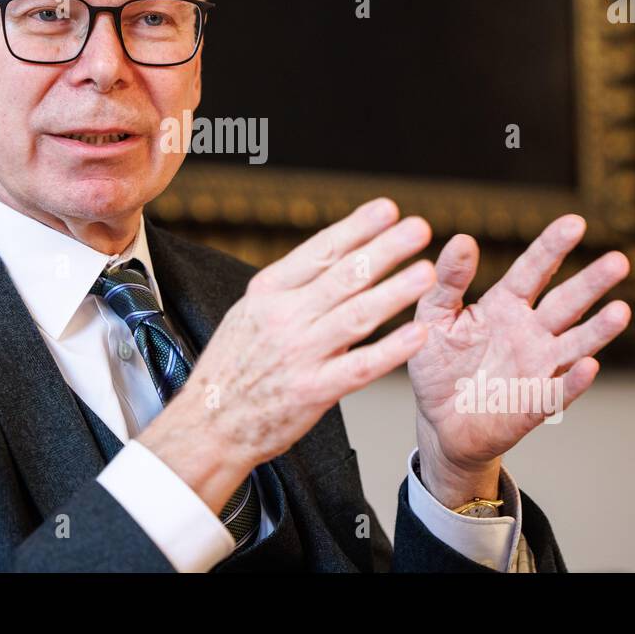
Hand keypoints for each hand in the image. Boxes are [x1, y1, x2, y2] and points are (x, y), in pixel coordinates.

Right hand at [139, 197, 435, 514]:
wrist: (208, 424)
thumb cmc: (231, 369)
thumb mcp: (248, 314)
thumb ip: (288, 290)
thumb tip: (330, 259)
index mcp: (268, 292)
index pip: (319, 251)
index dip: (356, 228)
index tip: (386, 209)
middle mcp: (285, 317)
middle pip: (344, 276)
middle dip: (386, 249)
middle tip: (418, 228)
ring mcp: (300, 354)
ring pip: (357, 315)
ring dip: (395, 292)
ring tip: (426, 273)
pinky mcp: (314, 391)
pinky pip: (360, 367)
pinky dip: (391, 350)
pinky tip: (417, 335)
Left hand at [407, 214, 630, 504]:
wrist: (439, 421)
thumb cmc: (438, 363)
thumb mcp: (433, 316)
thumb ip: (448, 281)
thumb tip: (461, 240)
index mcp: (505, 305)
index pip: (533, 270)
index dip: (552, 247)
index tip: (575, 222)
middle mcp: (530, 332)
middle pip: (565, 302)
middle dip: (591, 282)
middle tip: (618, 260)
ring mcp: (537, 367)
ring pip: (575, 344)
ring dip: (598, 329)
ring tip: (621, 310)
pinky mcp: (535, 404)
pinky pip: (558, 391)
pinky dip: (574, 381)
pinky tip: (590, 366)